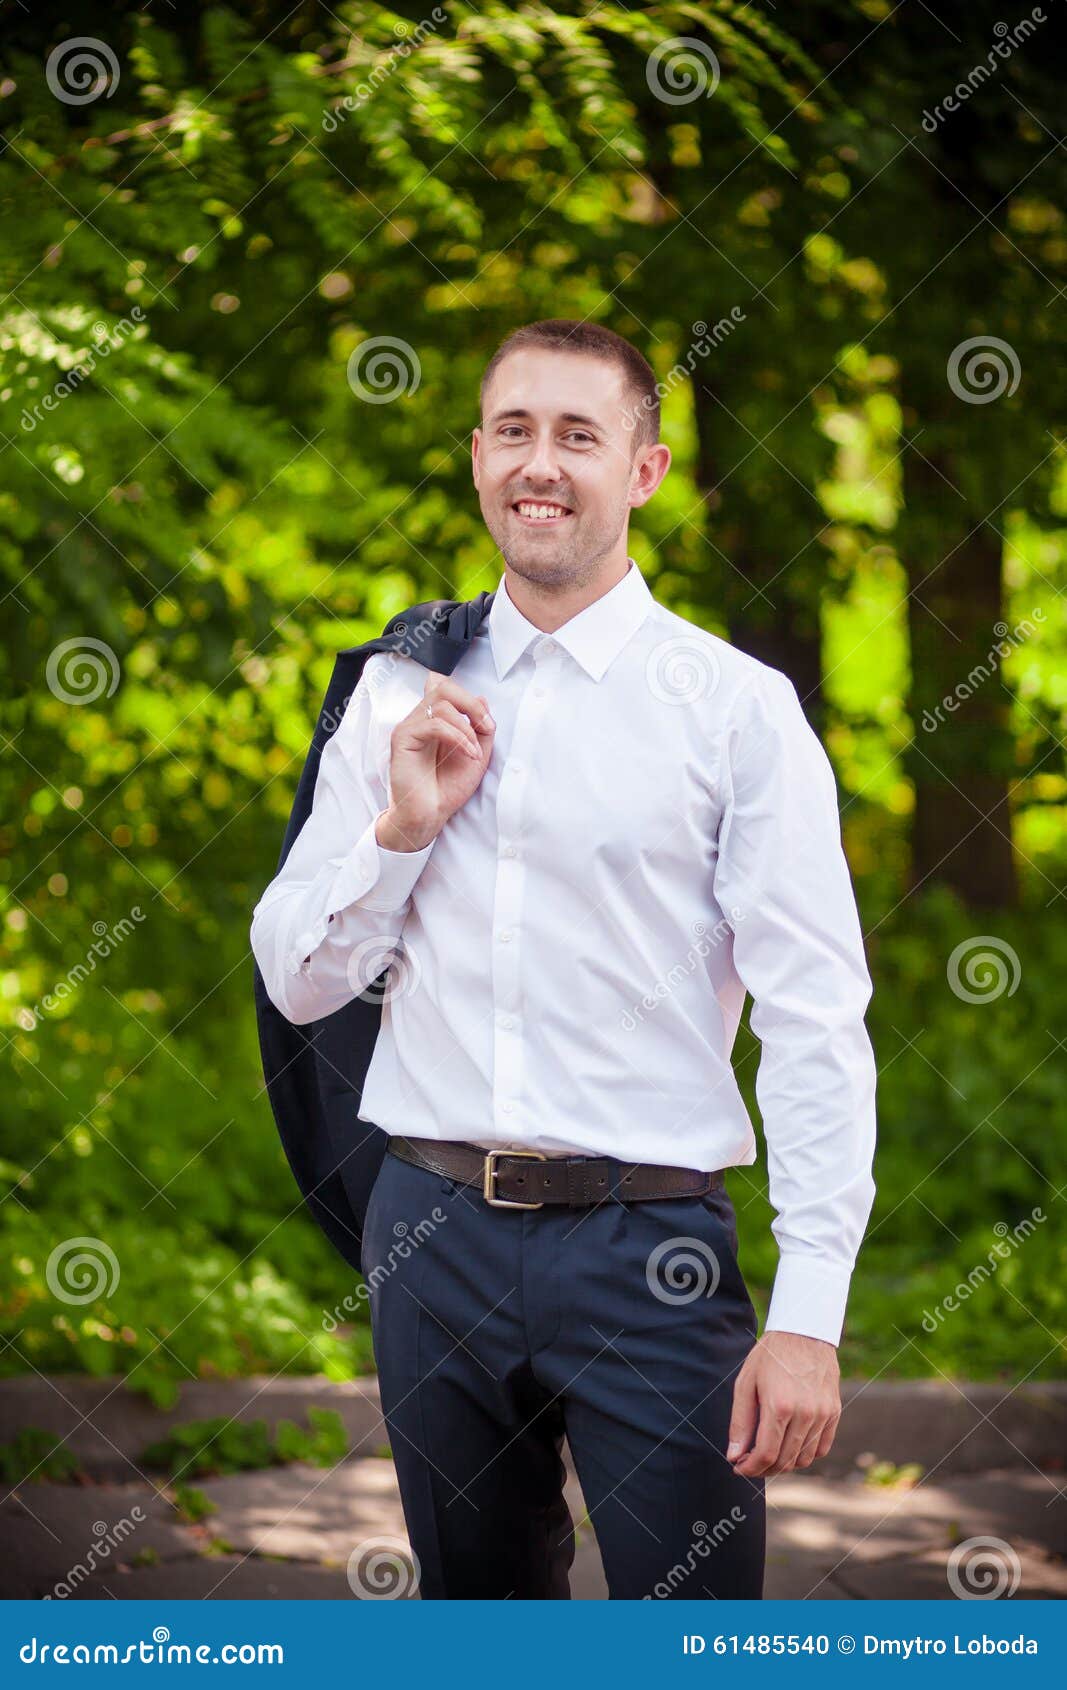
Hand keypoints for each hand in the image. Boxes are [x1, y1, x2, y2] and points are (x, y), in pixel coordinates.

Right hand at [374, 670, 494, 852]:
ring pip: (440, 704)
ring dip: (466, 728)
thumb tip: (483, 699)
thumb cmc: (448, 789)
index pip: (446, 688)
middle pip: (443, 687)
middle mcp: (420, 719)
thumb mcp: (477, 755)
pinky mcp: (402, 738)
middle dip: (471, 704)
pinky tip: (468, 753)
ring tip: (475, 752)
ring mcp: (409, 727)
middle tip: (486, 727)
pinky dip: (458, 737)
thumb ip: (481, 728)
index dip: (470, 698)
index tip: (487, 724)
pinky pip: (433, 724)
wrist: (429, 815)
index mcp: (435, 720)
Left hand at [726, 1330, 840, 1476]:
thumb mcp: (746, 1383)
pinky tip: (789, 1445)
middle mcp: (805, 1414)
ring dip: (783, 1464)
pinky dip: (804, 1455)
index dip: (749, 1468)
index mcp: (779, 1406)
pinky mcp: (834, 1413)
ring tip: (768, 1453)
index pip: (765, 1455)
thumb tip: (734, 1455)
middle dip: (763, 1469)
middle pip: (784, 1461)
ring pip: (803, 1459)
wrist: (804, 1331)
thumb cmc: (770, 1356)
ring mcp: (823, 1415)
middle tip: (749, 1462)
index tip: (738, 1467)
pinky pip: (821, 1449)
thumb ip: (740, 1422)